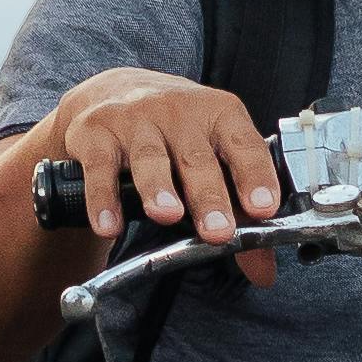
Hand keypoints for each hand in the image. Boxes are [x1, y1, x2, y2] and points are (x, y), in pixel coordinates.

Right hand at [51, 65, 283, 285]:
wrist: (113, 91)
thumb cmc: (176, 133)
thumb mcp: (214, 158)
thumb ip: (239, 213)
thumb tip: (262, 270)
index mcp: (219, 116)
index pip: (244, 146)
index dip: (255, 176)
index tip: (264, 207)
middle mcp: (180, 112)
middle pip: (197, 158)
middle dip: (209, 196)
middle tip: (219, 231)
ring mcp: (136, 120)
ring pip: (150, 157)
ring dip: (158, 189)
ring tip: (166, 216)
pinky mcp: (97, 133)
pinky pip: (100, 169)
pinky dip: (103, 199)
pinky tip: (109, 226)